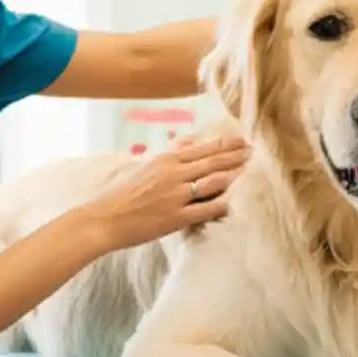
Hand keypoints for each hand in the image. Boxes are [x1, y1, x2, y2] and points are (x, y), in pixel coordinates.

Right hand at [87, 135, 249, 250]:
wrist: (104, 218)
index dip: (225, 144)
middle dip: (235, 156)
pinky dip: (220, 205)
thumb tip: (188, 139)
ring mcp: (176, 196)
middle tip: (253, 151)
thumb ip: (169, 151)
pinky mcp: (176, 218)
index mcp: (166, 160)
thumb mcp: (145, 165)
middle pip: (212, 162)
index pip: (202, 149)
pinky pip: (205, 210)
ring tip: (247, 171)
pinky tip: (232, 202)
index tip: (241, 140)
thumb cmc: (122, 193)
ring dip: (232, 176)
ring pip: (213, 183)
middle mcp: (174, 174)